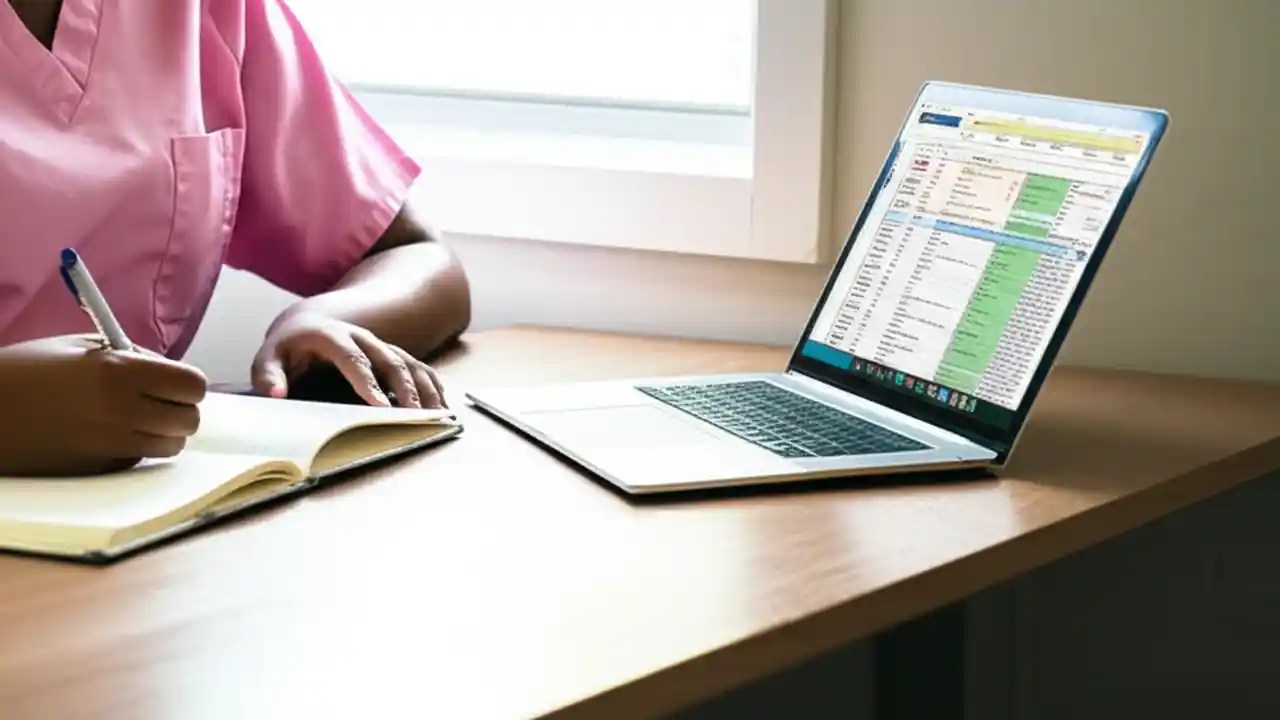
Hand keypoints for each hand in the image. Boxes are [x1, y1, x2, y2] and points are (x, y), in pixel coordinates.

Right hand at [0, 335, 207, 476]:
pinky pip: (139, 460)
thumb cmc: (28, 370)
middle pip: (189, 421)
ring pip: (170, 446)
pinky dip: (135, 449)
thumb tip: (168, 374)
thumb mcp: (81, 348)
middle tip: (158, 403)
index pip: (193, 386)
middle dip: (179, 411)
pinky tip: (106, 435)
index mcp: (120, 372)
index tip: (173, 383)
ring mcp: (111, 445)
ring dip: (162, 433)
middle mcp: (122, 411)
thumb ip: (132, 358)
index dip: (186, 385)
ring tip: (134, 419)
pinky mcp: (98, 469)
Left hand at [252, 311, 445, 408]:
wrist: (309, 323)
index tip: (378, 405)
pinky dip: (432, 385)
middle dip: (404, 387)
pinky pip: (418, 367)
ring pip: (408, 363)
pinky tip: (442, 405)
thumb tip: (276, 395)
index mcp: (330, 335)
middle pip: (389, 360)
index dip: (367, 381)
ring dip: (424, 388)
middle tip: (414, 415)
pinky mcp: (391, 354)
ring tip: (437, 413)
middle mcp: (361, 337)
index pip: (352, 358)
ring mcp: (380, 345)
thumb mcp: (268, 358)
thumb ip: (269, 376)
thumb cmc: (288, 349)